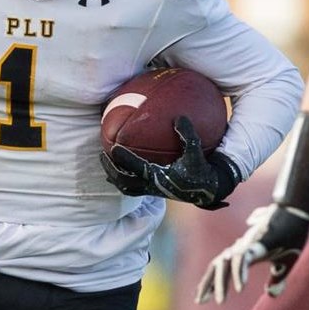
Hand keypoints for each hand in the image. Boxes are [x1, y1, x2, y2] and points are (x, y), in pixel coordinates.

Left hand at [102, 116, 239, 209]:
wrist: (206, 190)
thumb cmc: (201, 169)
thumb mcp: (196, 151)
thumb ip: (188, 135)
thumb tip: (179, 117)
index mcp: (161, 177)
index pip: (137, 169)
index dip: (124, 159)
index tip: (114, 147)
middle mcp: (153, 186)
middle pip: (125, 181)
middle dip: (111, 169)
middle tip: (102, 155)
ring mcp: (152, 191)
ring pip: (126, 188)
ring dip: (114, 176)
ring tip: (106, 163)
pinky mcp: (153, 192)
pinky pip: (133, 189)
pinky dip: (123, 180)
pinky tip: (118, 170)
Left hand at [195, 203, 308, 302]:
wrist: (297, 213)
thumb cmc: (292, 234)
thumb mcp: (285, 263)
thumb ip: (277, 278)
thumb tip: (271, 294)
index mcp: (245, 253)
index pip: (223, 268)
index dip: (213, 282)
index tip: (204, 296)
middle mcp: (241, 248)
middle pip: (217, 266)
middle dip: (208, 284)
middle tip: (200, 301)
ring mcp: (246, 244)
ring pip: (225, 264)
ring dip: (221, 283)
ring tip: (218, 301)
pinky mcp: (256, 242)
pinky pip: (242, 259)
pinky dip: (239, 272)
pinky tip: (240, 287)